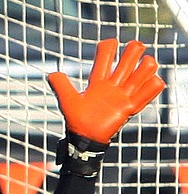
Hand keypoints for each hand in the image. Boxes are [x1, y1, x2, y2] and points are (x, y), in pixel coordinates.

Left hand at [48, 39, 164, 143]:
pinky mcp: (129, 107)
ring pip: (141, 74)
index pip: (105, 59)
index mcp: (98, 82)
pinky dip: (152, 86)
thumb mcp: (67, 100)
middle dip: (133, 51)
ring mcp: (122, 96)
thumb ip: (61, 86)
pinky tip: (154, 80)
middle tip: (136, 46)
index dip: (109, 48)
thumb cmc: (77, 119)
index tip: (112, 42)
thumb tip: (51, 74)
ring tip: (147, 63)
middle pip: (127, 61)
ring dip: (146, 67)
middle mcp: (113, 86)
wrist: (85, 138)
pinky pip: (146, 95)